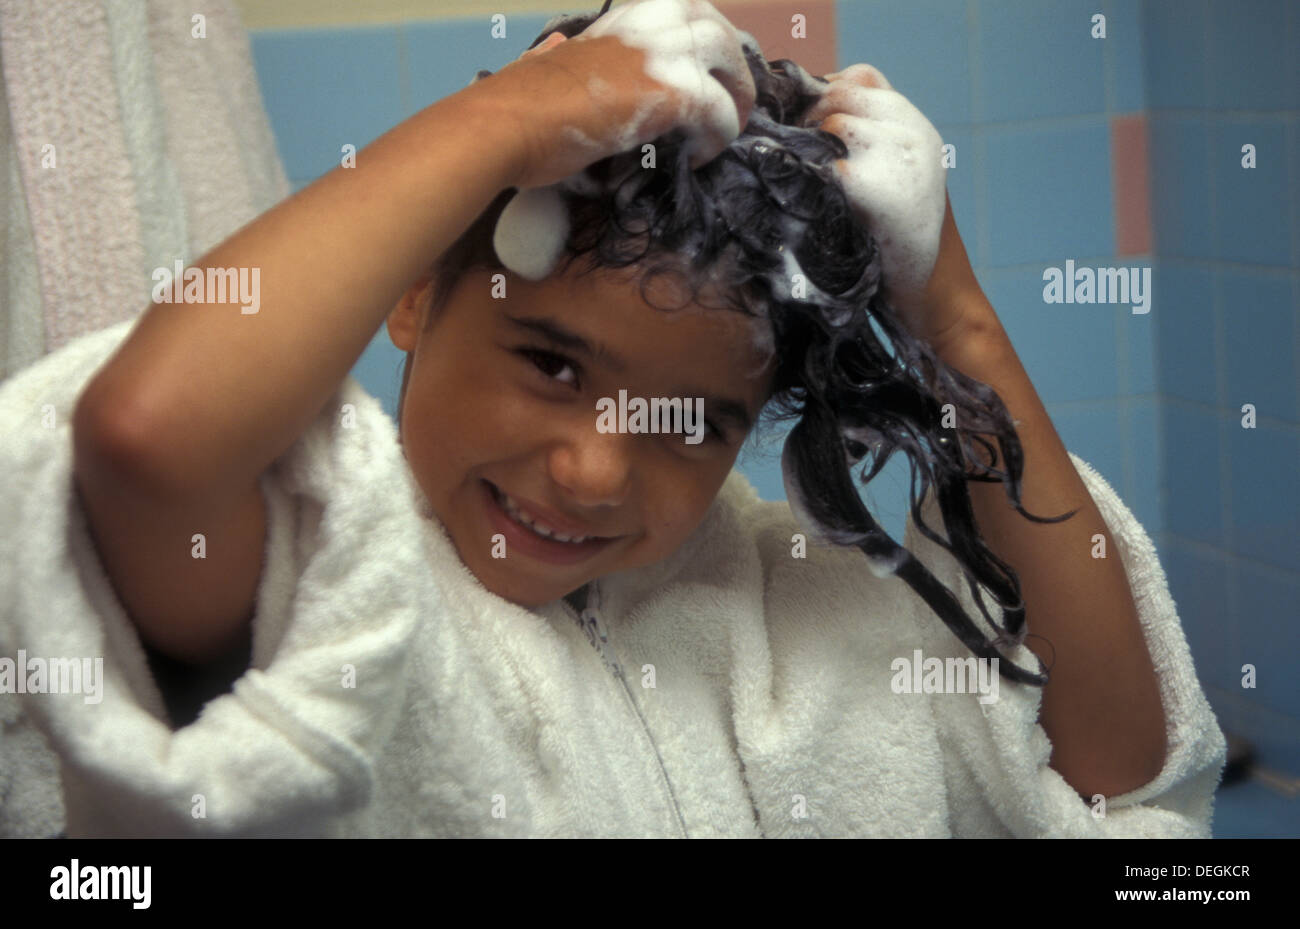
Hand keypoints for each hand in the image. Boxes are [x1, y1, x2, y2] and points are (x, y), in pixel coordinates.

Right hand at [480, 0, 756, 190]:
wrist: (507, 123)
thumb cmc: (516, 104)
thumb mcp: (541, 64)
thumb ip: (556, 54)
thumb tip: (552, 47)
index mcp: (621, 18)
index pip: (684, 13)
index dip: (702, 47)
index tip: (705, 79)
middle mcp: (647, 22)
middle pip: (717, 30)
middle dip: (732, 68)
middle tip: (731, 109)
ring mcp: (662, 52)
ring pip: (729, 62)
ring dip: (736, 100)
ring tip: (724, 133)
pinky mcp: (673, 90)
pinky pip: (720, 112)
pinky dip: (717, 139)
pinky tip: (698, 158)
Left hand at [804, 64, 979, 345]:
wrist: (937, 300)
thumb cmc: (900, 253)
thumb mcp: (895, 185)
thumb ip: (867, 148)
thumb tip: (800, 122)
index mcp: (918, 129)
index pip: (860, 78)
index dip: (824, 96)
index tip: (804, 128)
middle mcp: (914, 133)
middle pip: (839, 95)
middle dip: (808, 122)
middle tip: (793, 161)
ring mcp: (899, 156)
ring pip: (831, 125)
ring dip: (807, 152)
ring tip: (805, 188)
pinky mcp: (876, 186)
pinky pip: (825, 164)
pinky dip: (809, 181)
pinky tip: (811, 208)